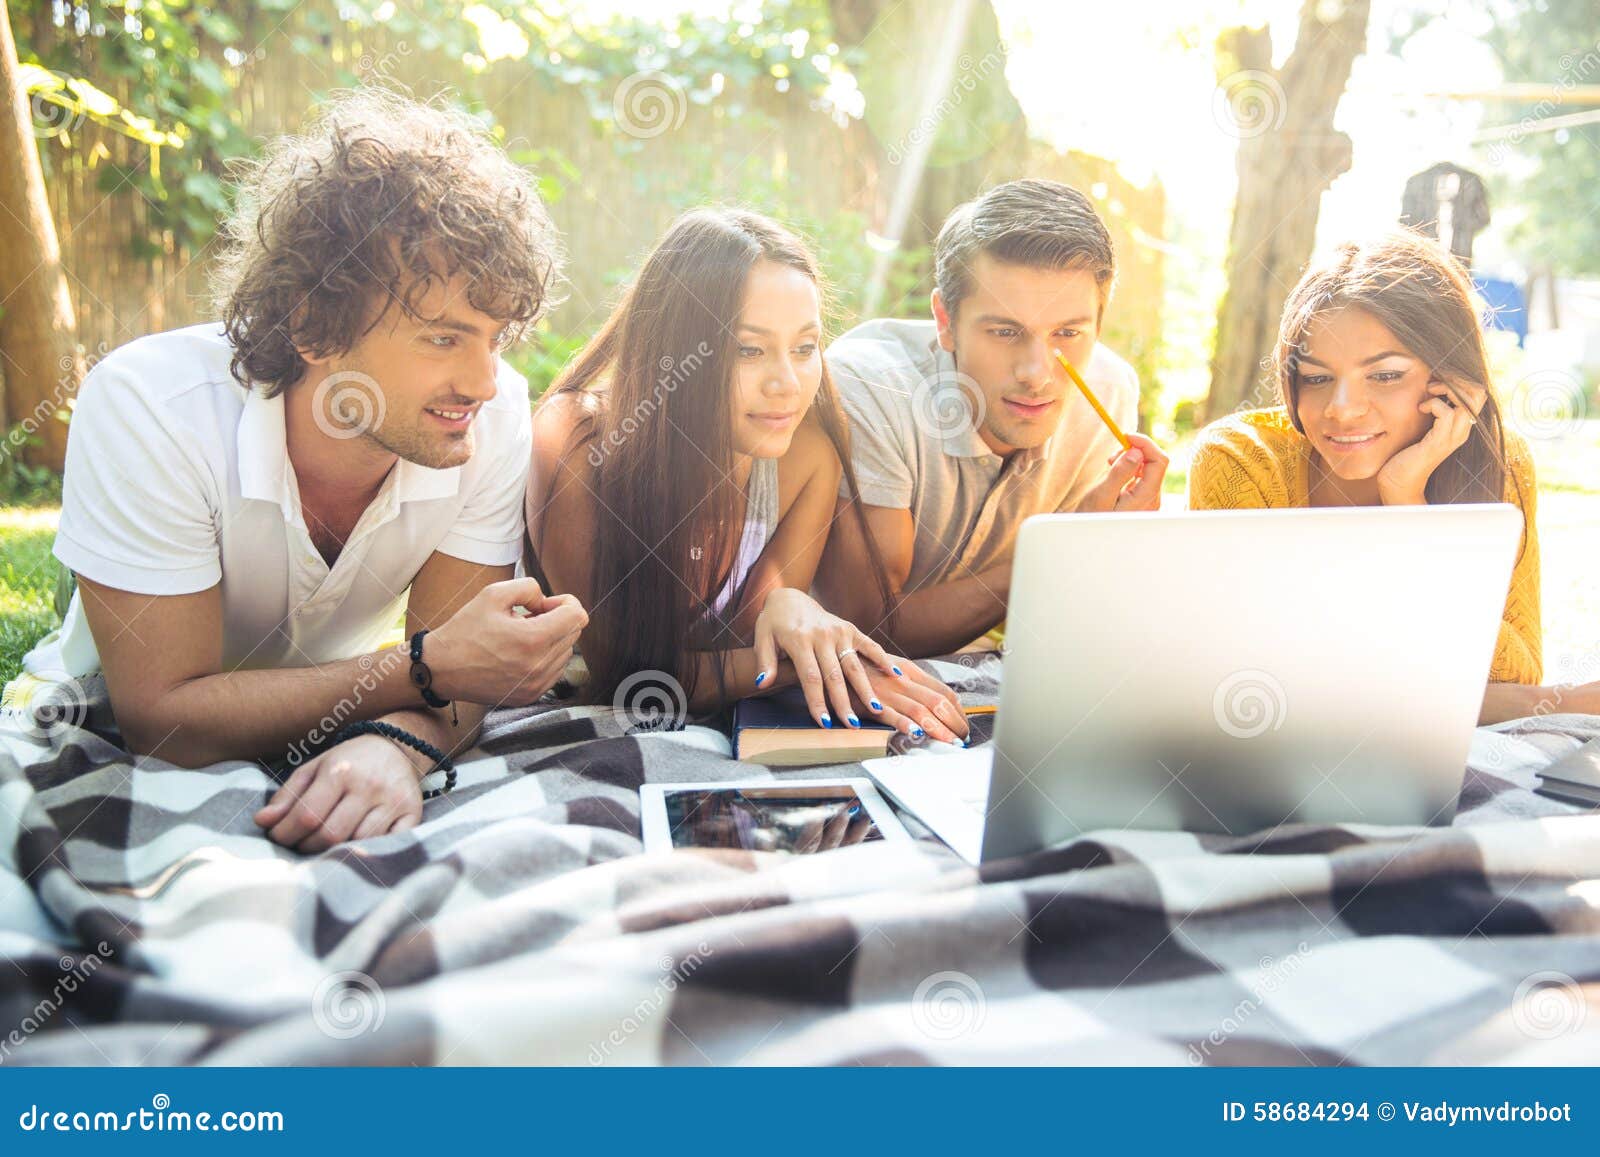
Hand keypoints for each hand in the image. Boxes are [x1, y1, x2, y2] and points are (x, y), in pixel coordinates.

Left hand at [254, 733, 425, 851]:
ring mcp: (394, 800)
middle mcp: (369, 785)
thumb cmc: (348, 762)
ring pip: (359, 842)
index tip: (279, 838)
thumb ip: (287, 796)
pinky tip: (356, 845)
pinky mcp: (413, 812)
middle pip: (330, 834)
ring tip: (325, 844)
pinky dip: (371, 850)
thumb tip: (262, 822)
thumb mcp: (313, 769)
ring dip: (336, 850)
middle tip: (301, 844)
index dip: (285, 834)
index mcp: (340, 770)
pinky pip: (390, 843)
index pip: (306, 815)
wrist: (395, 746)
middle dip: (308, 846)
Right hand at [425, 577, 587, 706]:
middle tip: (527, 617)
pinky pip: (554, 670)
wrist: (440, 669)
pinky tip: (519, 653)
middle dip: (557, 619)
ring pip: (566, 652)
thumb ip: (529, 588)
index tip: (543, 605)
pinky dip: (544, 658)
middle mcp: (539, 666)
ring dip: (551, 639)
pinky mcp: (531, 695)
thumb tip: (547, 603)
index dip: (564, 602)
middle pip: (574, 633)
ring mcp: (536, 684)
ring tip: (520, 636)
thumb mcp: (493, 594)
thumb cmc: (464, 630)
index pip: (578, 616)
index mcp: (533, 640)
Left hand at [752, 588, 904, 729]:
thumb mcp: (762, 638)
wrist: (790, 598)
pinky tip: (895, 675)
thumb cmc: (774, 623)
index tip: (824, 723)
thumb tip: (762, 683)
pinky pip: (869, 646)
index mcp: (799, 640)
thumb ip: (765, 662)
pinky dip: (883, 659)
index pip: (810, 677)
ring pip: (854, 665)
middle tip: (852, 726)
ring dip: (866, 689)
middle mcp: (822, 636)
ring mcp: (839, 631)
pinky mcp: (850, 628)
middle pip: (834, 676)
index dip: (817, 701)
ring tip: (876, 710)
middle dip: (843, 703)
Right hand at [852, 663, 967, 743]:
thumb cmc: (861, 670)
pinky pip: (891, 715)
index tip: (963, 725)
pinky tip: (918, 735)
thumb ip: (911, 684)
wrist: (829, 663)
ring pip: (921, 711)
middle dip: (955, 723)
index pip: (944, 691)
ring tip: (950, 744)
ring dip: (939, 729)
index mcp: (909, 671)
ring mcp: (887, 691)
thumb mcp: (890, 669)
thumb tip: (936, 702)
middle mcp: (902, 679)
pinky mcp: (869, 702)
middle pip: (938, 702)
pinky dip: (906, 725)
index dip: (959, 711)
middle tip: (961, 740)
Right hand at [1077, 432, 1168, 512]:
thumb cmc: (1091, 519)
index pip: (1159, 460)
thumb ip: (1121, 472)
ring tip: (1109, 465)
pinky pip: (1142, 477)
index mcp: (1147, 497)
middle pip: (1155, 463)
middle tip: (1112, 455)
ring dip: (1131, 459)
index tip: (1125, 436)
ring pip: (1149, 468)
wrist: (1088, 539)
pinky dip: (1130, 469)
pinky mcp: (1142, 500)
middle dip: (1136, 451)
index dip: (1145, 443)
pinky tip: (1114, 474)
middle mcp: (1153, 499)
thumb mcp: (1101, 494)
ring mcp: (1148, 500)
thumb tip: (1137, 451)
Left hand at [1376, 379, 1487, 505]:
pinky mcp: (1439, 441)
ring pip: (1466, 400)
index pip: (1478, 393)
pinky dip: (1432, 404)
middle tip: (1434, 383)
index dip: (1461, 380)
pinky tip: (1420, 409)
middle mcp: (1462, 430)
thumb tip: (1430, 385)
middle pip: (1478, 393)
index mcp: (1461, 425)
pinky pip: (1446, 412)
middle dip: (1456, 379)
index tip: (1438, 379)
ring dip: (1445, 389)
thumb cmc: (1406, 453)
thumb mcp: (1423, 426)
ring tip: (1428, 392)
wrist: (1399, 481)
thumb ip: (1431, 410)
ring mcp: (1453, 436)